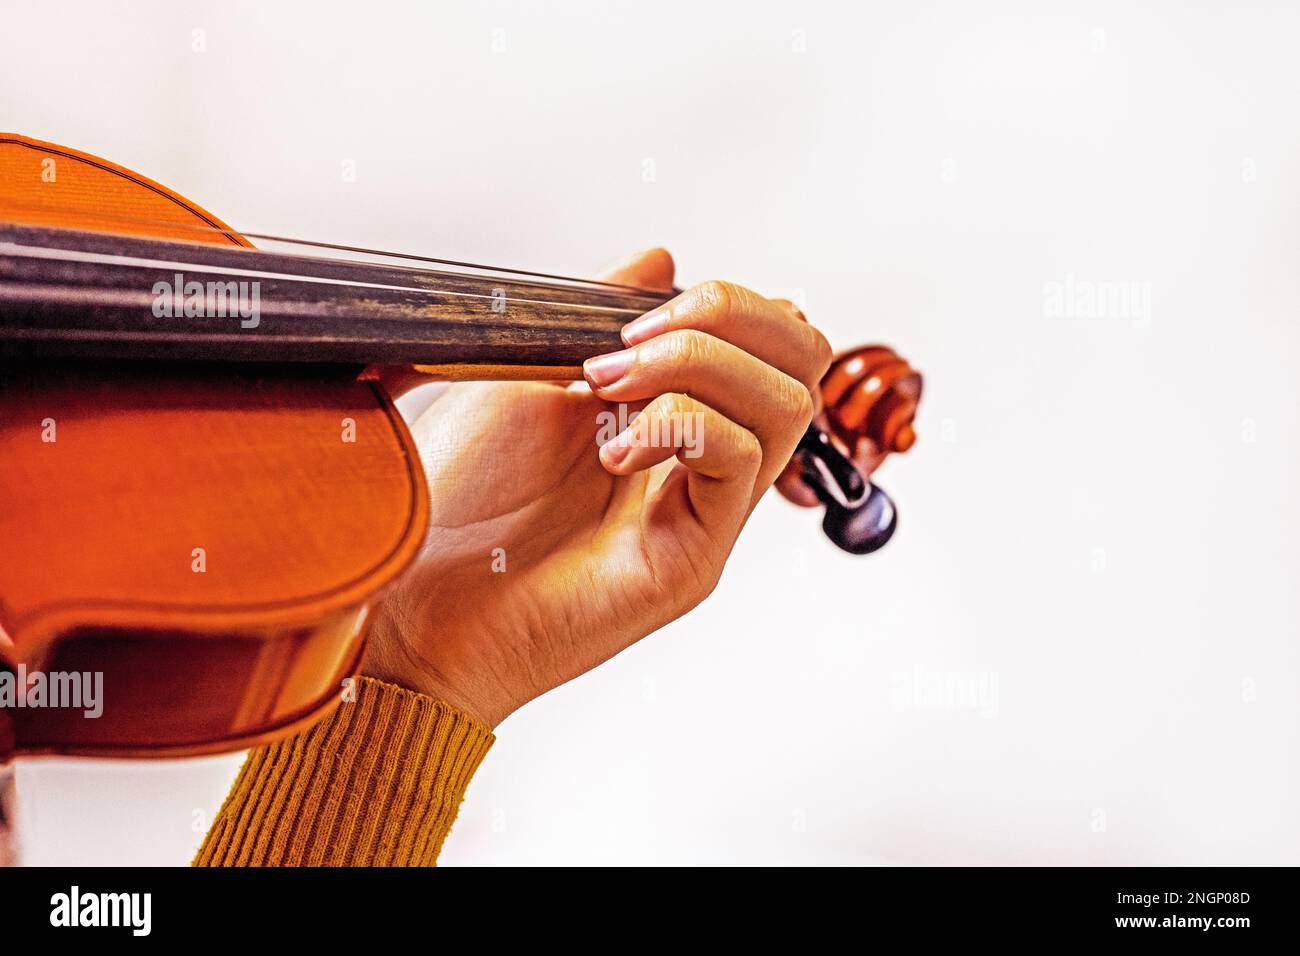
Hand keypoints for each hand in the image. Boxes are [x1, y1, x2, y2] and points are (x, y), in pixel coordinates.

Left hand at [363, 249, 832, 726]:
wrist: (414, 602)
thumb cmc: (456, 500)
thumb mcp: (522, 374)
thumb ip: (596, 317)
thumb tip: (660, 258)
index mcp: (667, 410)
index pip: (763, 338)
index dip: (723, 303)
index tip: (630, 315)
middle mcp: (698, 459)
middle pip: (799, 361)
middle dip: (733, 316)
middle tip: (637, 339)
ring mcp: (703, 508)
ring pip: (785, 402)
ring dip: (700, 365)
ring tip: (613, 388)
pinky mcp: (695, 555)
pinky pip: (742, 460)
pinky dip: (682, 425)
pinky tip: (615, 449)